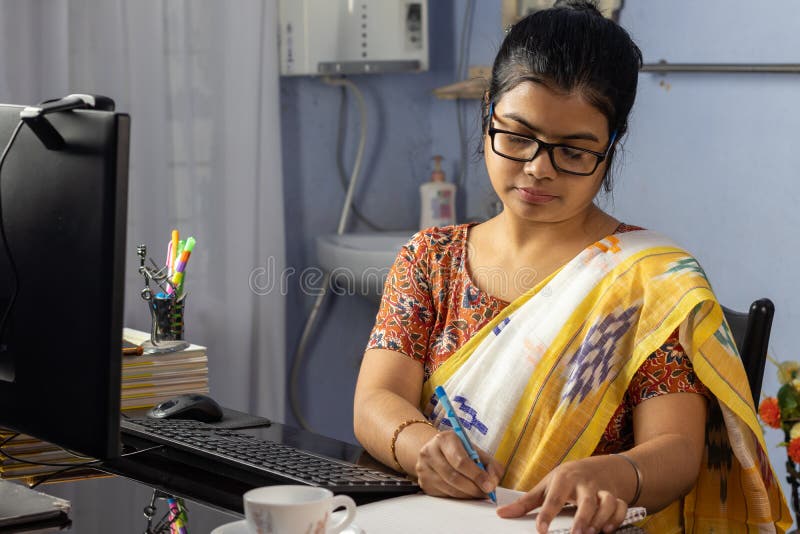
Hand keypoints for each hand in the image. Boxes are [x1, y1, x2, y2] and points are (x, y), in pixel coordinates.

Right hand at [415, 430, 503, 498]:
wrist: (434, 450)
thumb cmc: (458, 450)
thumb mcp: (474, 449)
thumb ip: (489, 463)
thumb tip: (494, 481)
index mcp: (444, 439)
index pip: (460, 460)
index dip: (477, 475)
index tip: (490, 485)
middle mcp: (430, 452)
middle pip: (454, 477)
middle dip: (474, 488)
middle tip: (487, 493)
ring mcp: (424, 468)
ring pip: (449, 488)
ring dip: (468, 494)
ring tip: (480, 493)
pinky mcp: (424, 482)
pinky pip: (444, 495)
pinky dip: (459, 497)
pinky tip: (467, 493)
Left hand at [496, 459, 627, 533]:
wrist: (598, 467)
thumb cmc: (566, 479)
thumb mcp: (546, 486)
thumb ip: (525, 502)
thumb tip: (501, 514)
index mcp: (563, 479)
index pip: (553, 498)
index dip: (546, 514)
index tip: (541, 530)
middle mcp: (583, 484)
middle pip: (586, 499)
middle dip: (583, 518)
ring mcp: (601, 490)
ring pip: (608, 501)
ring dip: (602, 518)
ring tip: (592, 533)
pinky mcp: (616, 496)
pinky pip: (621, 506)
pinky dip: (617, 518)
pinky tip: (608, 529)